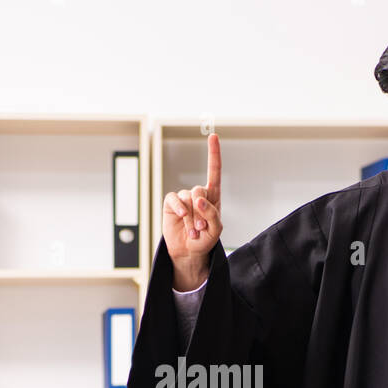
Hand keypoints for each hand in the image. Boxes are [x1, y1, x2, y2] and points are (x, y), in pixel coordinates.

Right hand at [163, 133, 222, 289]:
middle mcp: (197, 194)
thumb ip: (212, 212)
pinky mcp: (171, 203)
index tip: (213, 136)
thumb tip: (199, 198)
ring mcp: (184, 198)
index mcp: (212, 196)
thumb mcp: (216, 228)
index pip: (214, 171)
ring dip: (191, 217)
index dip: (213, 154)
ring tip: (193, 230)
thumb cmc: (205, 238)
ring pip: (187, 199)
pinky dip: (178, 209)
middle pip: (199, 190)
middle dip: (201, 210)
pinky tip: (180, 217)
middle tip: (201, 226)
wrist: (188, 251)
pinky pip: (174, 199)